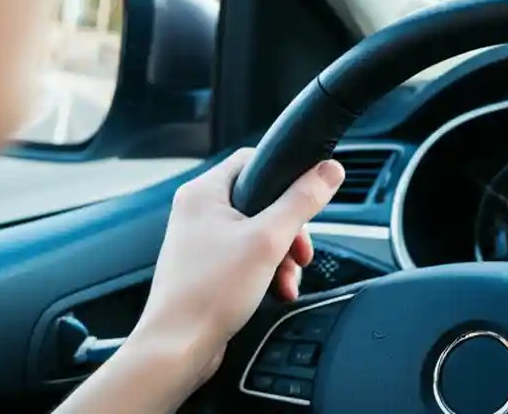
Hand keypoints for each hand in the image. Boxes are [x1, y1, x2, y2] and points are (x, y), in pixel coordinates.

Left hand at [131, 149, 343, 393]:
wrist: (178, 348)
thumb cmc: (207, 294)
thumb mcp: (268, 240)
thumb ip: (302, 201)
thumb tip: (329, 170)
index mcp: (202, 193)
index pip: (253, 160)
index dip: (285, 175)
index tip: (307, 194)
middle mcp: (198, 213)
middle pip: (262, 201)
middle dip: (290, 229)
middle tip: (299, 250)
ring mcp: (201, 242)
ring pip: (258, 232)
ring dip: (282, 254)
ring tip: (288, 277)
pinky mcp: (208, 268)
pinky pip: (247, 257)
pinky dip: (267, 270)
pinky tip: (277, 289)